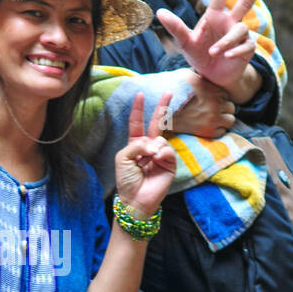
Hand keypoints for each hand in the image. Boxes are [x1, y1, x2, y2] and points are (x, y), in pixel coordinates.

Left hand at [114, 93, 176, 219]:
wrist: (135, 199)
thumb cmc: (126, 180)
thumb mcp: (123, 158)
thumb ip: (136, 145)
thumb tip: (154, 144)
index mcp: (135, 144)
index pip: (137, 123)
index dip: (137, 109)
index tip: (139, 94)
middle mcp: (149, 147)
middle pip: (157, 123)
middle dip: (162, 108)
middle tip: (169, 92)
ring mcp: (160, 154)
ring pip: (161, 139)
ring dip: (153, 147)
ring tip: (149, 160)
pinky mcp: (169, 163)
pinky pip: (167, 150)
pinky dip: (162, 153)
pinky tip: (157, 161)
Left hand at [155, 0, 269, 92]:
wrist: (211, 76)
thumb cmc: (198, 55)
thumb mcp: (185, 41)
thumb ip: (175, 27)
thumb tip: (159, 12)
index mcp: (215, 15)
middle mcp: (230, 22)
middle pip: (245, 3)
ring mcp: (240, 35)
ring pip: (240, 30)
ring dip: (226, 41)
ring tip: (213, 52)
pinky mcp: (247, 49)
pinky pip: (245, 46)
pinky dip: (234, 50)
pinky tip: (226, 56)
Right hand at [171, 70, 235, 137]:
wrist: (163, 112)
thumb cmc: (173, 93)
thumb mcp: (187, 76)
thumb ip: (200, 76)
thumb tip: (206, 69)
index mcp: (213, 90)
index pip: (227, 95)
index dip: (220, 98)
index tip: (212, 101)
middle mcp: (216, 104)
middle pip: (231, 108)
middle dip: (224, 109)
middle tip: (213, 111)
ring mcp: (213, 119)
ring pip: (230, 120)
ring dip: (223, 120)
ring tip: (213, 119)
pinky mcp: (207, 132)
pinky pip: (222, 132)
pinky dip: (217, 129)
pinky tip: (208, 126)